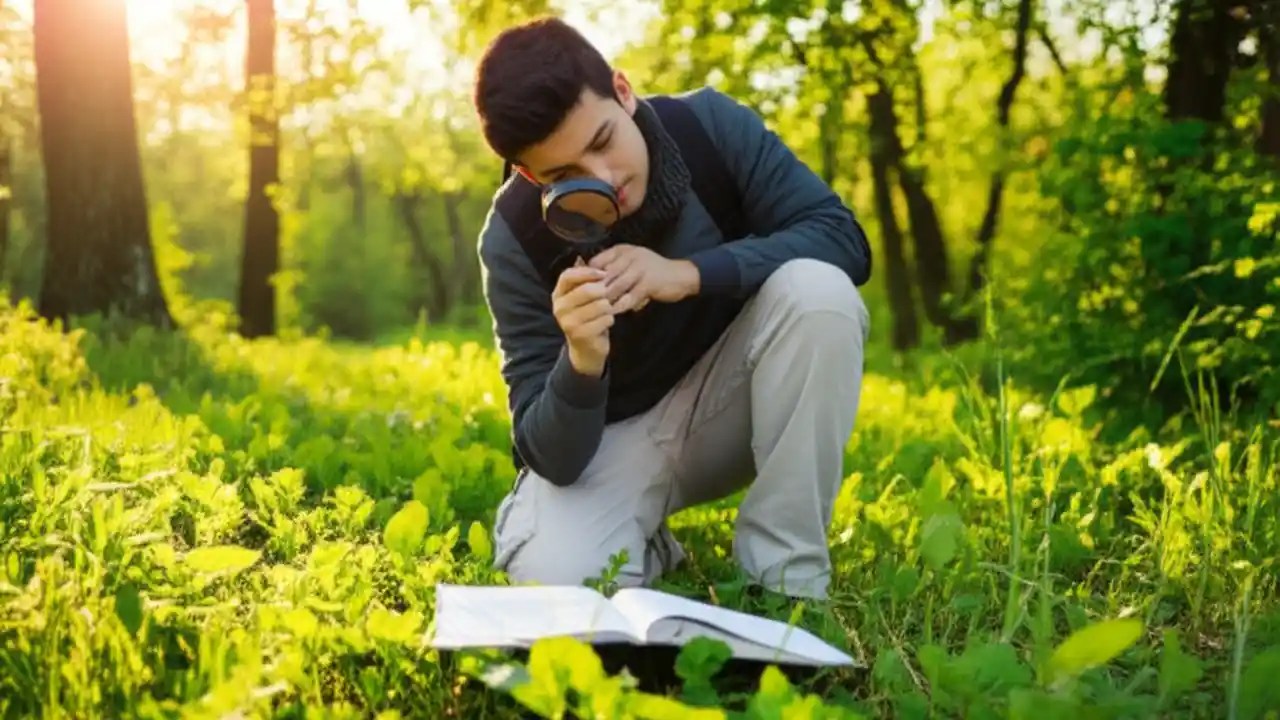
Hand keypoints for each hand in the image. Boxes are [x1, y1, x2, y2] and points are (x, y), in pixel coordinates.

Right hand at [552, 260, 612, 376]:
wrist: (586, 348)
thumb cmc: (586, 317)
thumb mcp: (581, 298)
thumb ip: (582, 280)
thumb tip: (582, 257)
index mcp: (558, 294)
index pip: (568, 276)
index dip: (587, 272)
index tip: (603, 273)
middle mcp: (559, 308)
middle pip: (588, 290)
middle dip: (604, 292)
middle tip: (608, 297)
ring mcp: (568, 322)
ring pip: (600, 305)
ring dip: (609, 307)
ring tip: (606, 311)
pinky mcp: (580, 334)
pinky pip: (605, 319)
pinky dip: (610, 319)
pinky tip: (606, 322)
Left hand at [588, 244, 699, 311]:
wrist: (680, 276)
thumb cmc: (652, 271)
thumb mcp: (631, 264)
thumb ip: (613, 268)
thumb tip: (588, 277)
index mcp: (622, 250)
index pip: (596, 262)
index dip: (586, 277)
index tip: (579, 291)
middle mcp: (630, 256)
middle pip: (603, 275)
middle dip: (593, 291)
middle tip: (584, 305)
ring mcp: (640, 269)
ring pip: (615, 287)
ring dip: (605, 300)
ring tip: (596, 311)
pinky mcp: (648, 283)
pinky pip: (629, 297)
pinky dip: (620, 306)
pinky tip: (613, 313)